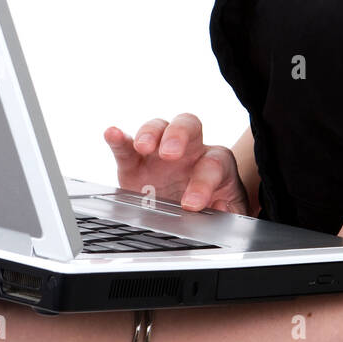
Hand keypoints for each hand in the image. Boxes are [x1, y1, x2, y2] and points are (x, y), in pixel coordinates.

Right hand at [104, 112, 250, 214]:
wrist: (191, 215)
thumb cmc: (214, 209)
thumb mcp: (229, 216)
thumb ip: (231, 213)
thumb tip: (221, 207)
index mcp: (215, 164)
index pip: (212, 164)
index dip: (203, 183)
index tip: (191, 204)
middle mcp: (189, 151)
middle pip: (189, 126)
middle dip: (179, 136)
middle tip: (169, 154)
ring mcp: (159, 154)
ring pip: (158, 127)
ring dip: (149, 133)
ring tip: (142, 147)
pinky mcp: (135, 164)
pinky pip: (126, 146)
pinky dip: (118, 138)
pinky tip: (111, 133)